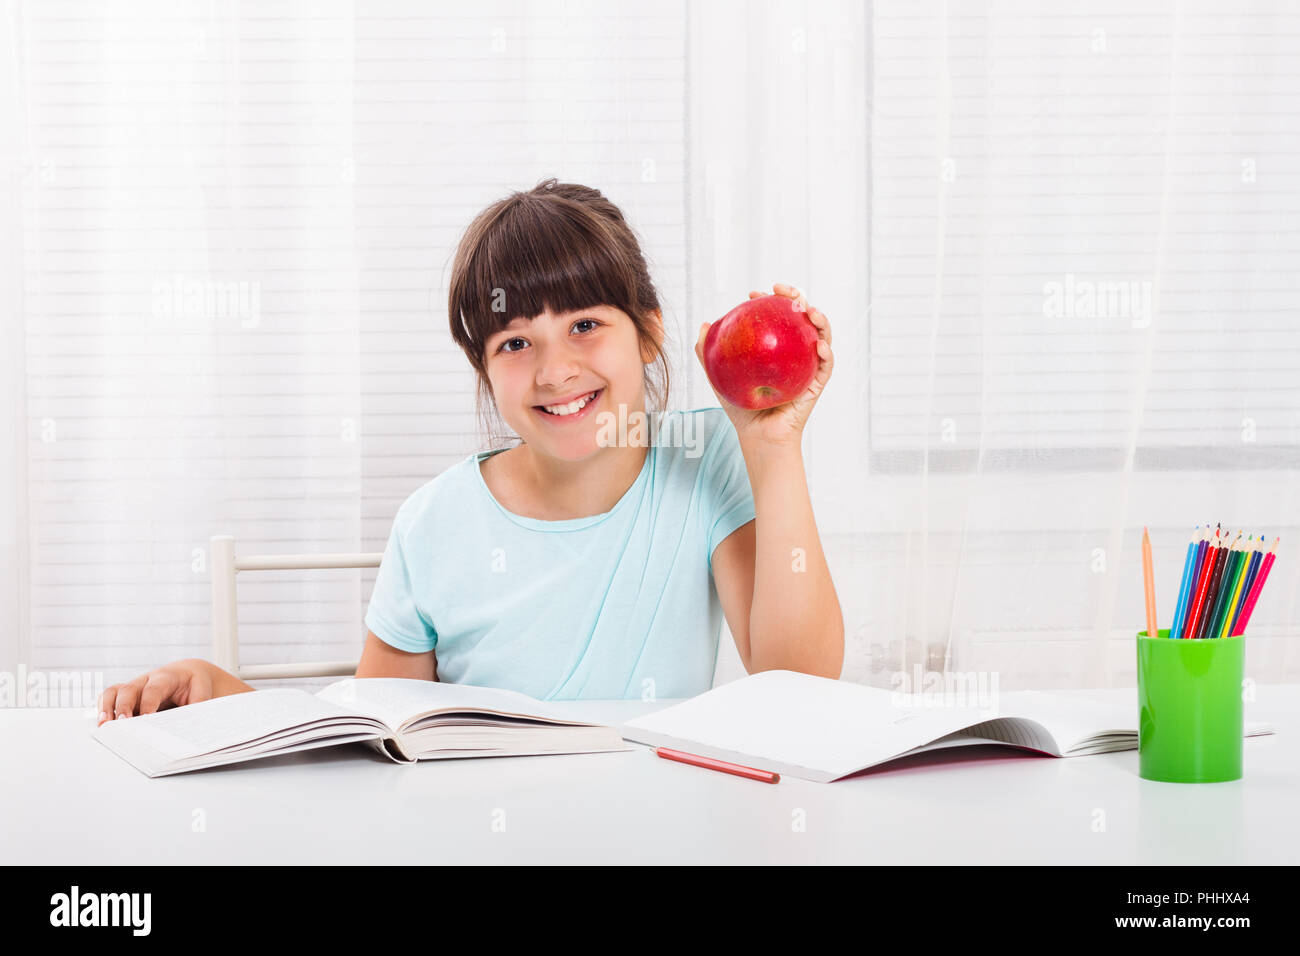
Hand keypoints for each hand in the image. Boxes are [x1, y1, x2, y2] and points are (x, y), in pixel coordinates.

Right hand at [97, 658, 218, 725]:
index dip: (149, 703)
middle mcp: (146, 680)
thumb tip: (191, 721)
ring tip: (104, 725)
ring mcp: (135, 687)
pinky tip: (102, 723)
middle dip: (124, 707)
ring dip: (107, 708)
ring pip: (115, 691)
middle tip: (122, 724)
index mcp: (167, 677)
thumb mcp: (202, 689)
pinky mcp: (128, 696)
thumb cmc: (194, 683)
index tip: (146, 718)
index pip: (154, 689)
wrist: (187, 674)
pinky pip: (110, 697)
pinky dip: (103, 708)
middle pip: (130, 689)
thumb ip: (199, 703)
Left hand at [694, 282, 833, 448]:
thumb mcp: (719, 377)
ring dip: (820, 318)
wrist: (757, 436)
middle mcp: (795, 352)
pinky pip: (827, 365)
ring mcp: (808, 366)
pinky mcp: (817, 383)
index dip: (769, 298)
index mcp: (777, 346)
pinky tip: (819, 344)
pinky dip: (827, 352)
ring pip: (821, 334)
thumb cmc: (740, 408)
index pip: (777, 315)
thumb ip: (708, 353)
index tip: (753, 293)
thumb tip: (704, 325)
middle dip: (796, 297)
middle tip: (781, 291)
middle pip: (801, 317)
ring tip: (809, 310)